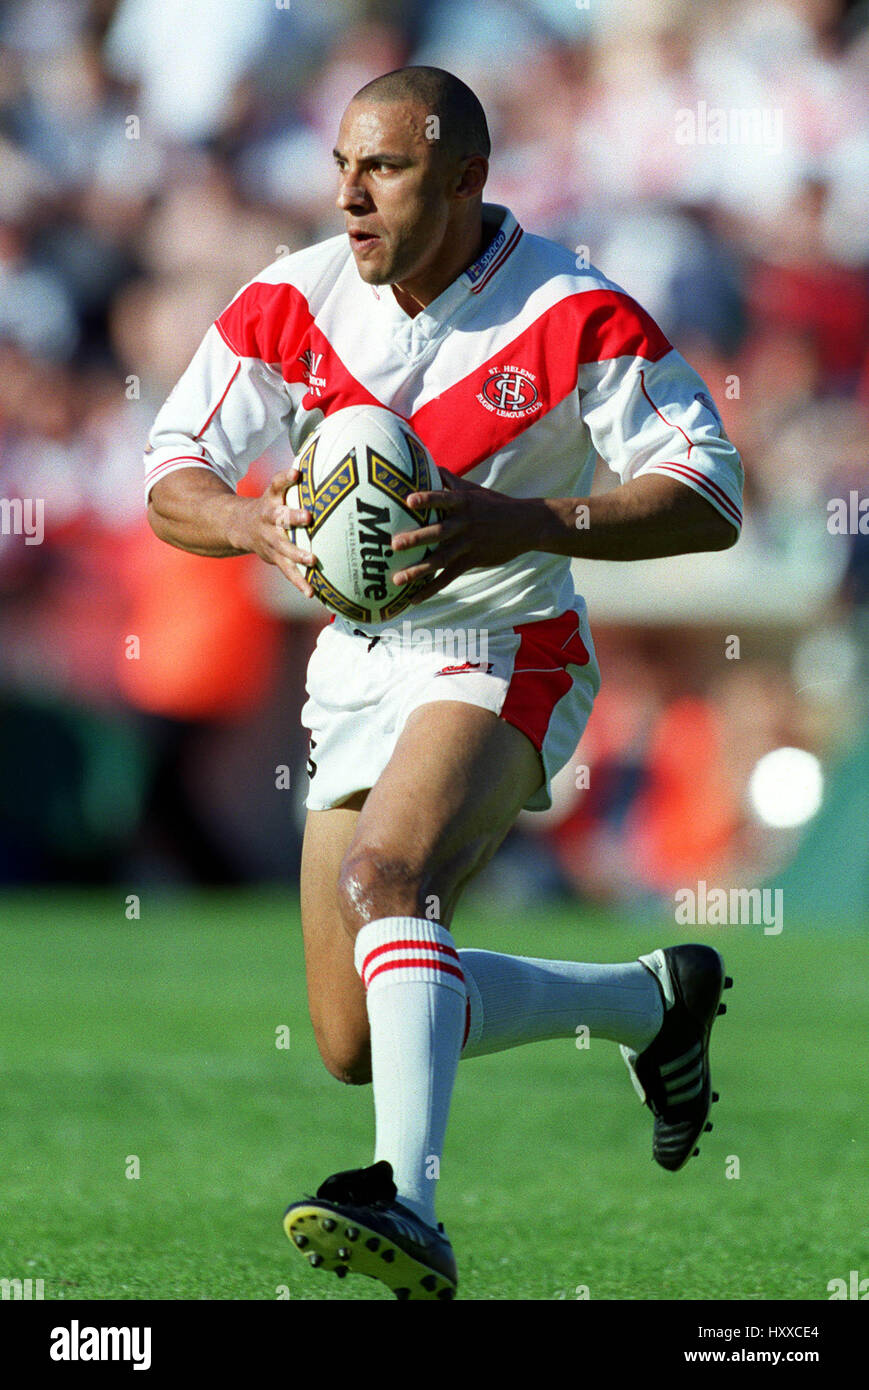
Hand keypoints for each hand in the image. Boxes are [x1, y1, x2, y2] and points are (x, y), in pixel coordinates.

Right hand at [232, 466, 316, 598]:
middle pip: (280, 517)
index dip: (285, 478)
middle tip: (308, 518)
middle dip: (293, 517)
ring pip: (283, 548)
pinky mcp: (274, 558)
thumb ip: (293, 480)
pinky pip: (288, 571)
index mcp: (271, 500)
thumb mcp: (277, 490)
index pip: (276, 484)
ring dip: (297, 554)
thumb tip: (324, 461)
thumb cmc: (271, 505)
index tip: (295, 473)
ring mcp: (271, 540)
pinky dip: (299, 582)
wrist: (239, 527)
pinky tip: (312, 592)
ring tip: (312, 561)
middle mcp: (269, 520)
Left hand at [391, 468, 531, 602]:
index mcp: (464, 503)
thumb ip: (450, 481)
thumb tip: (430, 466)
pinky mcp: (471, 561)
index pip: (443, 499)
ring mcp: (468, 544)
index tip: (409, 500)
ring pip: (441, 559)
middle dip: (417, 538)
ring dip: (418, 570)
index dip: (427, 499)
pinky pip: (448, 577)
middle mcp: (464, 524)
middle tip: (395, 545)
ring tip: (397, 579)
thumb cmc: (495, 504)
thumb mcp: (475, 490)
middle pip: (438, 532)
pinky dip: (431, 588)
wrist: (526, 525)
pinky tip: (413, 599)